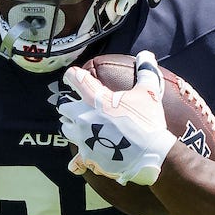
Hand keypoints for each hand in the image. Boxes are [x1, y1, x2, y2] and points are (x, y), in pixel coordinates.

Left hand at [58, 51, 174, 185]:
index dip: (73, 76)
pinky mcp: (87, 157)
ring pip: (66, 130)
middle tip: (81, 106)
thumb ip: (145, 71)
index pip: (74, 78)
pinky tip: (87, 154)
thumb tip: (146, 54)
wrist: (151, 155)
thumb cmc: (148, 121)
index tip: (74, 77)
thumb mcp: (148, 93)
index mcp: (95, 99)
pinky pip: (74, 159)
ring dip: (72, 126)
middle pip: (63, 107)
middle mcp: (83, 118)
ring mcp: (83, 139)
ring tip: (84, 127)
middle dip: (70, 105)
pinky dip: (79, 157)